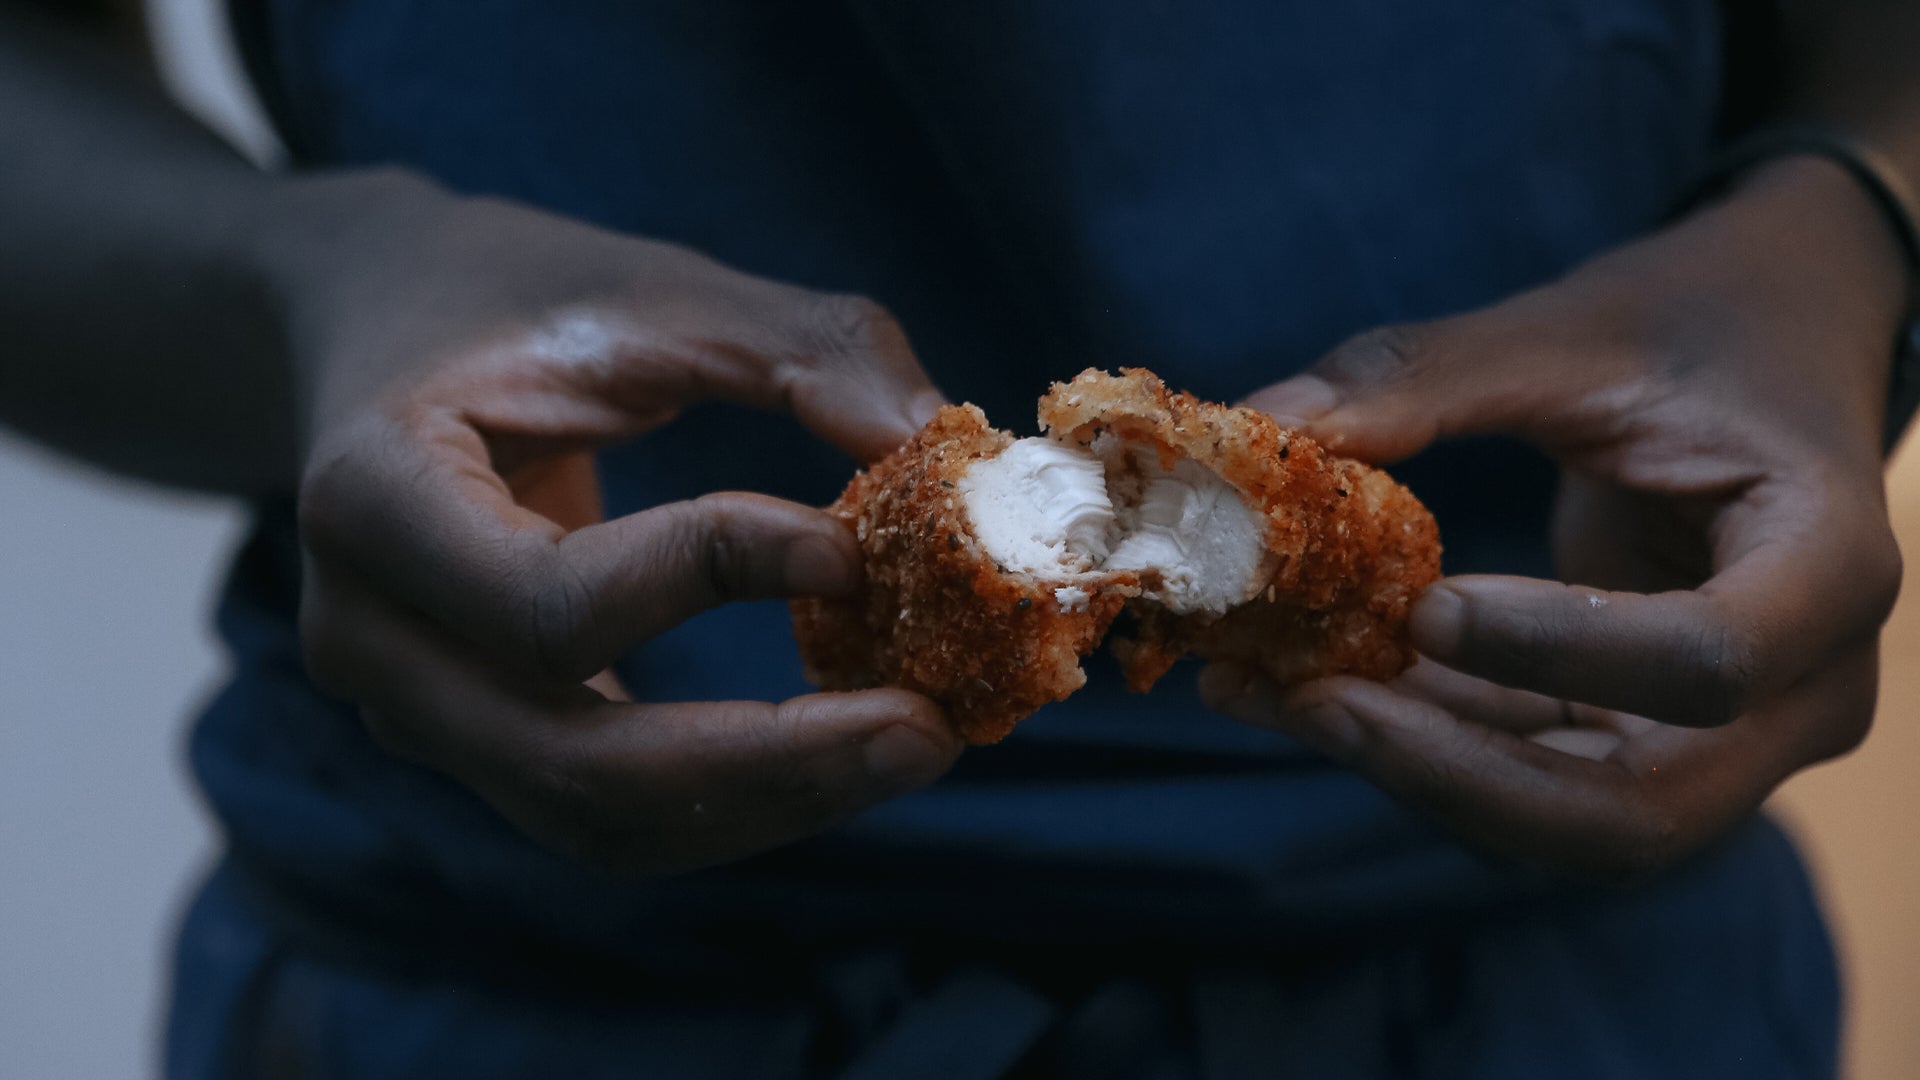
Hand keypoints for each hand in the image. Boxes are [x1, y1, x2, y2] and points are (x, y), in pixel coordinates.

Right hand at [277, 172, 960, 873]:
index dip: (709, 582)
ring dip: (770, 800)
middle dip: (773, 762)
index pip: (546, 602)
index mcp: (371, 499)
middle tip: (931, 728)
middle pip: (573, 765)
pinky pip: (609, 805)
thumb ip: (802, 350)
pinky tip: (844, 742)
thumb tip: (947, 440)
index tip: (852, 548)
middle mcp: (369, 636)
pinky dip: (737, 789)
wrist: (377, 326)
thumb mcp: (652, 288)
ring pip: (597, 818)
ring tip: (915, 744)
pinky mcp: (478, 736)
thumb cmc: (516, 296)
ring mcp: (412, 708)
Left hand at [1210, 157, 1907, 882]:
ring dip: (1412, 768)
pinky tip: (1304, 684)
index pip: (1707, 660)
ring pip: (1569, 820)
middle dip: (1450, 768)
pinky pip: (1533, 774)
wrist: (1769, 341)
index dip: (1557, 651)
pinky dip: (1421, 741)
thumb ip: (1422, 378)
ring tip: (1267, 690)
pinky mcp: (1648, 737)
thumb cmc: (1688, 324)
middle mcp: (1804, 687)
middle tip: (1305, 699)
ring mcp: (1733, 736)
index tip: (1425, 608)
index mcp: (1827, 565)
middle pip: (1633, 806)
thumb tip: (1261, 427)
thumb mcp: (1567, 332)